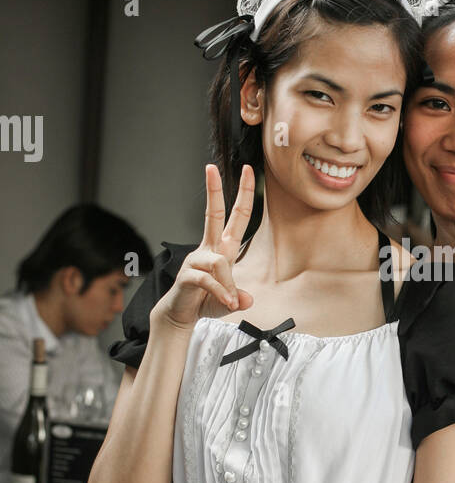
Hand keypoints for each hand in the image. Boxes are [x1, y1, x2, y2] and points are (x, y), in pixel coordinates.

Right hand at [151, 164, 256, 331]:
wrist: (180, 315)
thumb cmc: (204, 302)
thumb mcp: (228, 301)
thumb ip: (238, 298)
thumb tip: (246, 301)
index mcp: (222, 248)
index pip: (235, 216)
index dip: (242, 194)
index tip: (247, 170)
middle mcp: (209, 249)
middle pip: (214, 214)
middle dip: (213, 190)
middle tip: (210, 167)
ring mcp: (196, 260)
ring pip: (219, 262)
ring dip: (228, 285)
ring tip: (230, 303)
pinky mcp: (187, 275)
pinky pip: (208, 280)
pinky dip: (220, 293)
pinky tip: (226, 303)